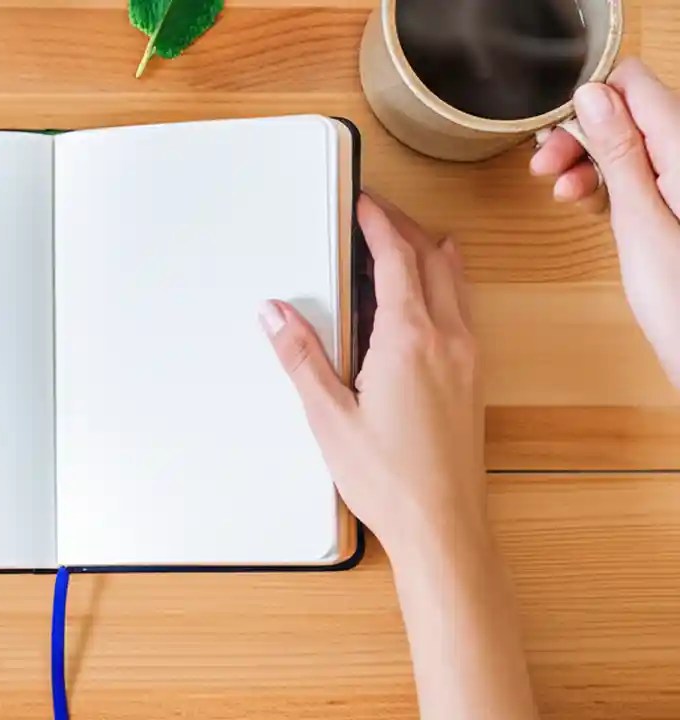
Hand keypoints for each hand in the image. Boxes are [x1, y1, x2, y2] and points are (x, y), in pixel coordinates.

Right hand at [260, 194, 482, 554]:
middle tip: (376, 213)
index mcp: (409, 341)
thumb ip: (302, 356)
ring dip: (429, 251)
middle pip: (431, 259)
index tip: (363, 204)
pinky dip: (446, 283)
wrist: (442, 526)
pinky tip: (431, 295)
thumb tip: (275, 313)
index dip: (378, 225)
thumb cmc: (388, 480)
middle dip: (403, 228)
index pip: (396, 260)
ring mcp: (467, 359)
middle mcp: (447, 341)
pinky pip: (464, 309)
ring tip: (404, 238)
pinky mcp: (473, 378)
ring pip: (455, 282)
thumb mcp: (328, 416)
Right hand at [531, 58, 679, 386]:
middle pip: (630, 112)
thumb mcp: (640, 219)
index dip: (589, 102)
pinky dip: (608, 183)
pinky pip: (639, 172)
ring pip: (630, 143)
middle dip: (582, 133)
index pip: (635, 86)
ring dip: (589, 160)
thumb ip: (619, 153)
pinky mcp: (677, 203)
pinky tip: (586, 203)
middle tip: (545, 168)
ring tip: (562, 192)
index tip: (555, 136)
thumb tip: (593, 95)